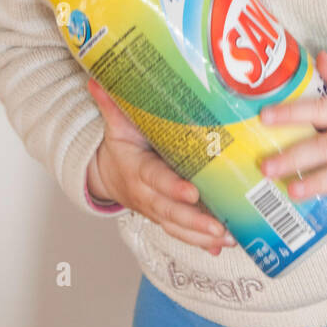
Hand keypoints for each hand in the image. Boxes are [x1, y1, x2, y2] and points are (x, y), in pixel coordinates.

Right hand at [85, 77, 235, 255]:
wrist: (105, 174)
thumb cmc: (119, 147)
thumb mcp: (115, 125)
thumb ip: (112, 105)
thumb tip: (97, 80)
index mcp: (136, 169)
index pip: (155, 179)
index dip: (172, 188)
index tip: (192, 192)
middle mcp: (146, 195)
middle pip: (170, 212)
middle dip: (194, 222)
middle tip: (220, 227)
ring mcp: (156, 209)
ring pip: (177, 227)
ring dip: (202, 237)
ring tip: (229, 238)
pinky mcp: (165, 217)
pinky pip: (182, 234)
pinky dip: (200, 243)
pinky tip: (222, 246)